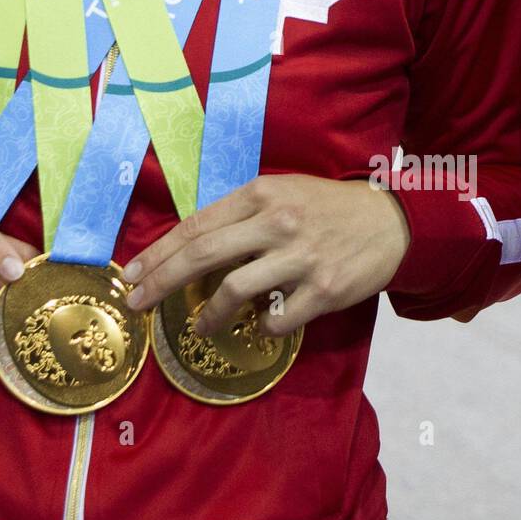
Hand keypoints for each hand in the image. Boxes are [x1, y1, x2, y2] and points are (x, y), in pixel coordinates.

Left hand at [123, 174, 410, 336]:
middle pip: (203, 254)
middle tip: (137, 303)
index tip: (131, 274)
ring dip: (210, 314)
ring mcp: (300, 257)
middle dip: (162, 281)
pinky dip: (262, 326)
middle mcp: (277, 222)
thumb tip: (190, 247)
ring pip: (235, 290)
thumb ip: (239, 215)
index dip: (158, 252)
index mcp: (260, 194)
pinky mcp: (324, 289)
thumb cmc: (325, 207)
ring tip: (200, 325)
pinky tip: (261, 324)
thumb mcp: (281, 194)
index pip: (196, 225)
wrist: (389, 221)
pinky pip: (277, 318)